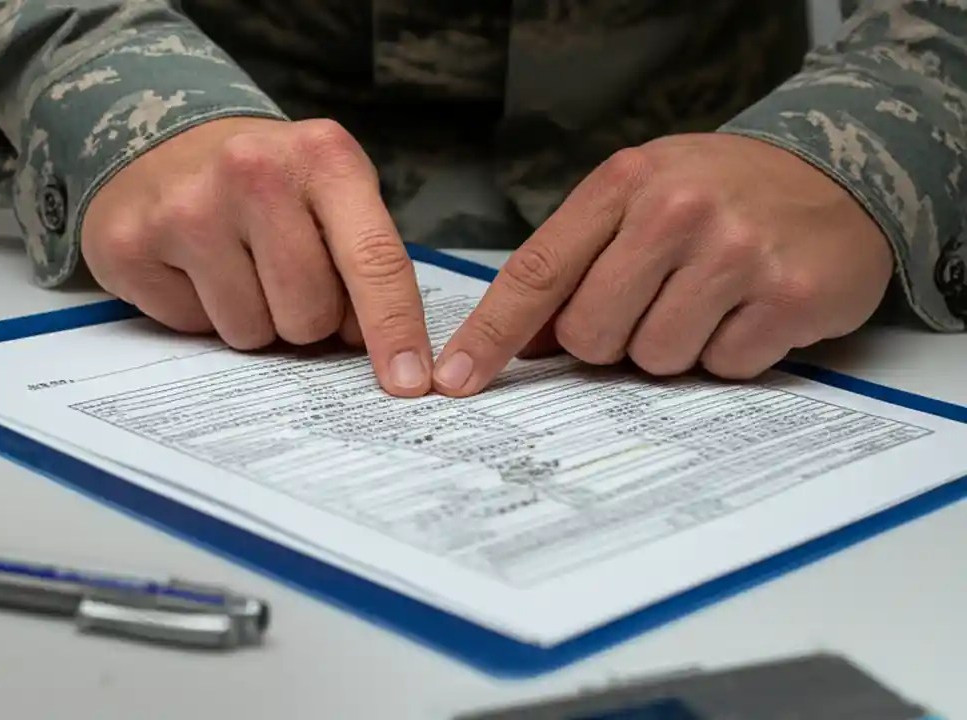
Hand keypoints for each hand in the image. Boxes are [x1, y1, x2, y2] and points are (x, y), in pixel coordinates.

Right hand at [81, 117, 432, 396]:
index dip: (395, 330)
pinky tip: (191, 267)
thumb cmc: (266, 182)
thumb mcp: (331, 191)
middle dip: (307, 318)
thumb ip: (365, 259)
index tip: (409, 383)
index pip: (374, 260)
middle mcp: (251, 172)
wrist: (162, 144)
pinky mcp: (130, 245)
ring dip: (253, 318)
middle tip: (283, 277)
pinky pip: (192, 330)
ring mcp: (184, 208)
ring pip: (250, 333)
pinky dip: (200, 313)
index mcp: (321, 156)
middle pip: (309, 315)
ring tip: (236, 267)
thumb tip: (386, 354)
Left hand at [433, 133, 894, 395]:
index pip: (536, 271)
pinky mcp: (790, 296)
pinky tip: (749, 309)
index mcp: (624, 183)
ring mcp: (737, 252)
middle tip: (652, 301)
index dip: (491, 334)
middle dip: (611, 338)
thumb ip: (576, 264)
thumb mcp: (638, 201)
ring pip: (655, 359)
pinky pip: (723, 367)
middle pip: (591, 334)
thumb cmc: (718, 195)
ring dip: (674, 346)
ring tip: (707, 299)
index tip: (455, 379)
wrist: (838, 176)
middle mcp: (676, 211)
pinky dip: (730, 352)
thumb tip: (521, 344)